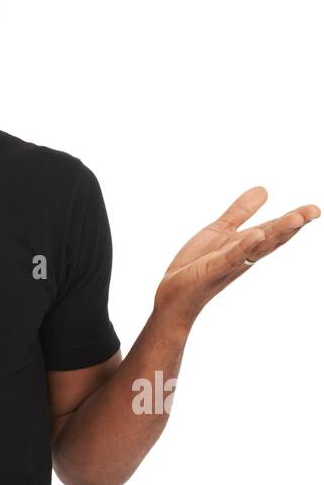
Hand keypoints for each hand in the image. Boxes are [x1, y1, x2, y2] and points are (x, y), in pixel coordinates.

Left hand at [154, 187, 319, 328]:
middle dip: (292, 226)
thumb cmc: (199, 265)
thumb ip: (240, 212)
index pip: (274, 230)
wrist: (174, 295)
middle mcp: (244, 256)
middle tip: (313, 211)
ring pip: (258, 247)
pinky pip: (231, 257)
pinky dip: (244, 246)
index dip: (294, 220)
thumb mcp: (221, 231)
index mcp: (247, 245)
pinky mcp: (213, 269)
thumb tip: (265, 189)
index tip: (314, 210)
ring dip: (276, 233)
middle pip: (272, 239)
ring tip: (295, 218)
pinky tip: (256, 234)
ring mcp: (230, 263)